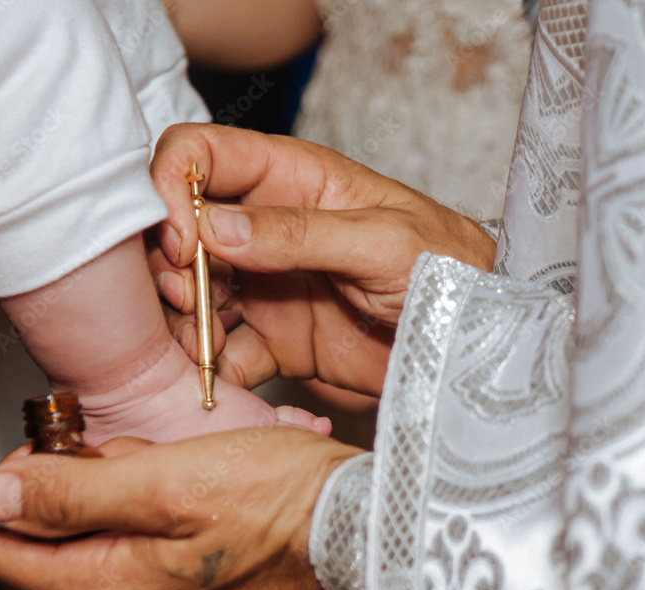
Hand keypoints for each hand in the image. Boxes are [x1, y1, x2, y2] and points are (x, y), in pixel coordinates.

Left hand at [0, 428, 363, 589]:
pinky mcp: (195, 589)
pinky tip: (192, 481)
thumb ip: (72, 493)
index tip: (48, 446)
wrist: (360, 523)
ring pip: (101, 535)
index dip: (9, 488)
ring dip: (118, 487)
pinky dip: (152, 504)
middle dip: (75, 482)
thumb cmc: (277, 498)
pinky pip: (144, 542)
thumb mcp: (164, 479)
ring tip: (171, 460)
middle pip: (51, 540)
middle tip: (127, 448)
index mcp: (109, 586)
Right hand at [149, 124, 495, 395]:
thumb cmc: (451, 269)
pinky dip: (211, 370)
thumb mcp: (383, 240)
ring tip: (206, 347)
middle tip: (189, 300)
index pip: (203, 154)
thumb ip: (299, 231)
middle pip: (181, 229)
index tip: (178, 237)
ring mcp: (265, 287)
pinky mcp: (274, 341)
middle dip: (168, 264)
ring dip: (183, 322)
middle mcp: (265, 230)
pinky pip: (223, 353)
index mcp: (291, 180)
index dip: (172, 185)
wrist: (476, 346)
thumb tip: (214, 226)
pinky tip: (222, 381)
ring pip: (190, 294)